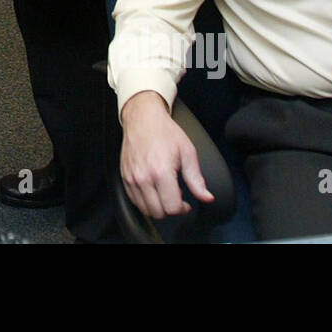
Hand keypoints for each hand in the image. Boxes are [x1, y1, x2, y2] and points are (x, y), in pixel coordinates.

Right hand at [119, 90, 213, 218]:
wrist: (142, 118)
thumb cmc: (165, 132)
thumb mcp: (188, 153)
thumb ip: (197, 179)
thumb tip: (207, 197)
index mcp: (161, 172)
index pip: (172, 208)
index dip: (182, 209)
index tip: (186, 203)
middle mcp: (143, 178)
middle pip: (158, 213)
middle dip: (170, 209)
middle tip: (176, 197)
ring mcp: (131, 178)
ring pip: (145, 210)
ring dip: (157, 207)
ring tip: (164, 192)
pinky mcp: (124, 177)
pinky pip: (134, 200)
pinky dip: (145, 201)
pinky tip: (153, 189)